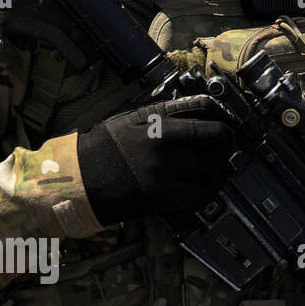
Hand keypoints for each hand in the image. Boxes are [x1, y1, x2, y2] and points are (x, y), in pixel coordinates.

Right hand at [78, 95, 237, 224]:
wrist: (77, 180)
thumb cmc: (104, 148)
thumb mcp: (131, 120)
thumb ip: (164, 116)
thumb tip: (198, 112)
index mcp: (157, 120)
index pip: (207, 109)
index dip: (224, 118)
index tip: (227, 125)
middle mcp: (164, 142)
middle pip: (218, 139)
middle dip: (226, 145)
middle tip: (225, 151)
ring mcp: (164, 170)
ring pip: (213, 168)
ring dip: (217, 171)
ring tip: (211, 172)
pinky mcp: (162, 196)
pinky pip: (200, 193)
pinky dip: (205, 191)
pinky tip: (199, 189)